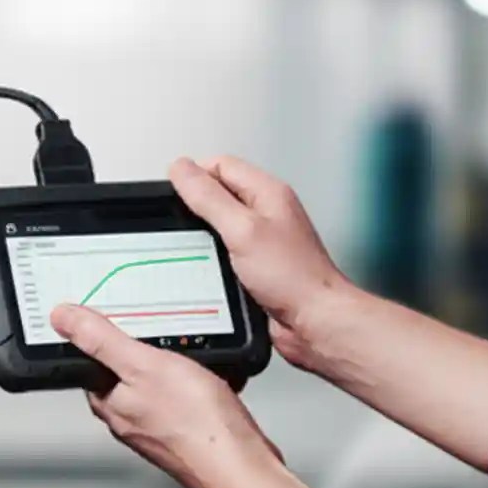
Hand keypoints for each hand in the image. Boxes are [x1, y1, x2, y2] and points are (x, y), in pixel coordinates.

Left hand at [49, 303, 284, 487]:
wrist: (242, 467)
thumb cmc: (196, 425)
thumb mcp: (144, 365)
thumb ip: (102, 341)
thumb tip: (61, 318)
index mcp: (109, 402)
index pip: (89, 360)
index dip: (99, 331)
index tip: (113, 310)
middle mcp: (129, 417)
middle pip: (125, 368)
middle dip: (143, 344)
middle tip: (163, 324)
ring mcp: (159, 426)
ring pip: (159, 381)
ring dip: (175, 361)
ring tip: (193, 349)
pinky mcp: (188, 430)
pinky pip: (187, 395)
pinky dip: (199, 379)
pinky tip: (214, 375)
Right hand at [168, 156, 352, 368]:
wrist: (314, 322)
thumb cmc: (294, 278)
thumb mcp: (242, 230)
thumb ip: (209, 198)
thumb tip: (181, 169)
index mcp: (268, 192)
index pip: (221, 165)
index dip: (193, 175)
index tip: (173, 194)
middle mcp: (267, 212)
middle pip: (219, 194)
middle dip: (195, 206)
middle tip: (181, 224)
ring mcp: (262, 240)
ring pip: (220, 226)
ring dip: (203, 236)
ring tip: (195, 248)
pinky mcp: (257, 266)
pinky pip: (226, 252)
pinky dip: (212, 258)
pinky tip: (207, 269)